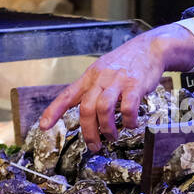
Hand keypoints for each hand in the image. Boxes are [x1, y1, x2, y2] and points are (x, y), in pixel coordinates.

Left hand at [38, 24, 193, 150]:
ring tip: (112, 136)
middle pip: (86, 109)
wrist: (150, 48)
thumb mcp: (102, 71)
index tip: (43, 126)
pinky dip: (128, 121)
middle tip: (94, 146)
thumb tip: (86, 112)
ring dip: (107, 129)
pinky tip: (131, 124)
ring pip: (104, 109)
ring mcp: (117, 81)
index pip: (66, 95)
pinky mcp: (135, 85)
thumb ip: (92, 89)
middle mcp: (100, 79)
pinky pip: (128, 108)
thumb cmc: (125, 63)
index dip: (53, 111)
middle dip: (88, 132)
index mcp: (89, 77)